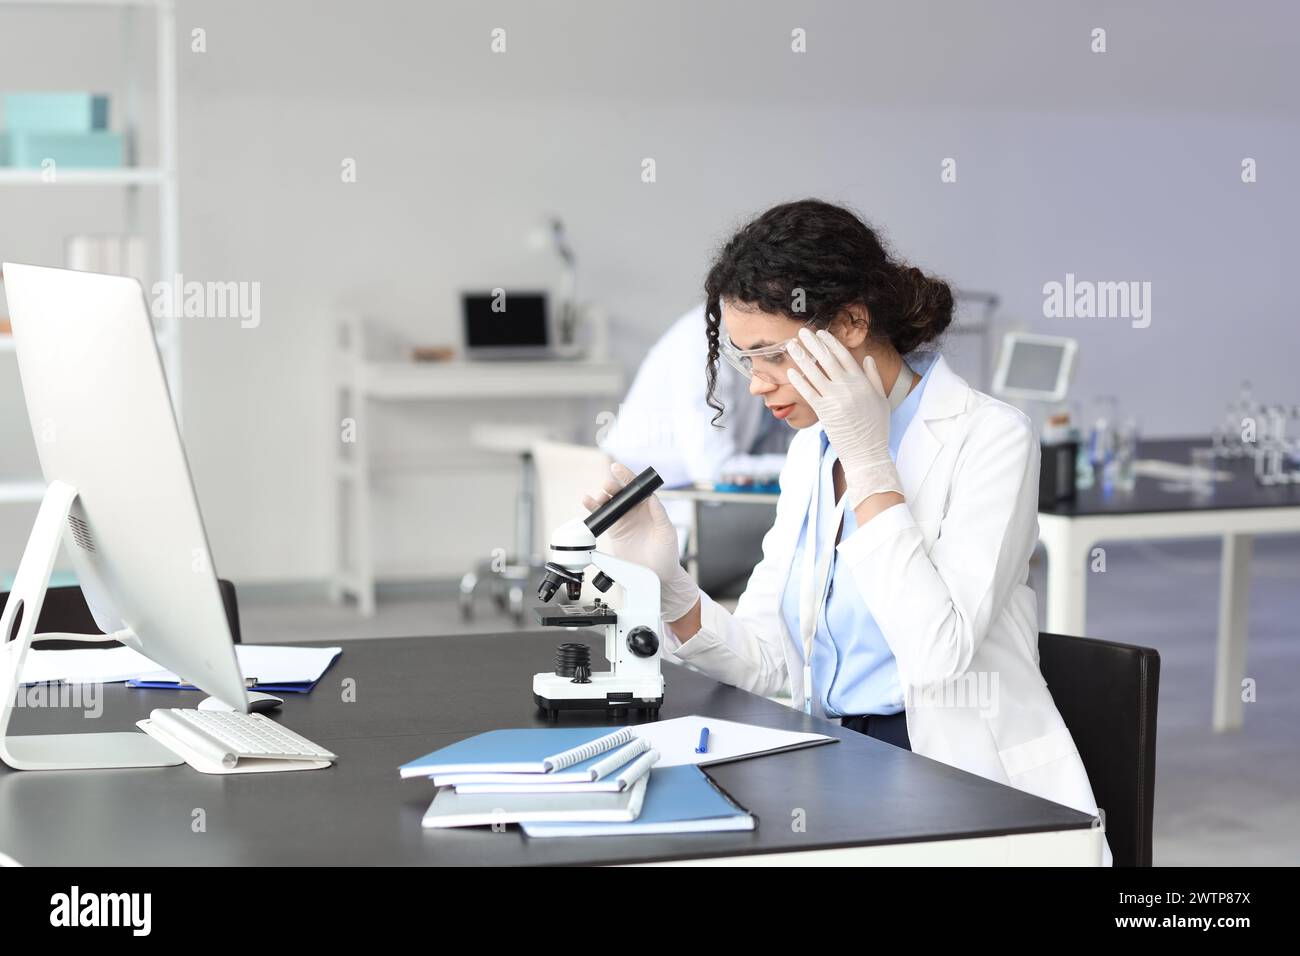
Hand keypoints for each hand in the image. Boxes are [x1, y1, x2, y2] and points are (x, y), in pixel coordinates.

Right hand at [582, 463, 700, 620]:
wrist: (657, 576)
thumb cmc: (667, 554)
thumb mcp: (667, 532)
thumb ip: (659, 514)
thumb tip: (652, 498)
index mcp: (650, 507)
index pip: (637, 488)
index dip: (627, 476)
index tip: (617, 469)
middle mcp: (636, 511)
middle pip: (621, 493)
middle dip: (613, 486)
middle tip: (607, 487)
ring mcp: (624, 520)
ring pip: (610, 502)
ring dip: (603, 496)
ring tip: (598, 497)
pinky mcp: (615, 530)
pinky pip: (603, 516)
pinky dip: (594, 508)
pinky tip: (588, 502)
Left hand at [786, 327, 901, 507]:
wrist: (868, 452)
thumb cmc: (876, 427)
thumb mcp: (880, 399)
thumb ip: (873, 377)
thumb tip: (867, 358)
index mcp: (863, 382)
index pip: (844, 355)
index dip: (831, 343)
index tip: (821, 334)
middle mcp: (849, 387)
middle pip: (827, 359)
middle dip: (813, 343)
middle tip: (802, 332)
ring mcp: (836, 399)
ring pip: (815, 373)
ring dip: (801, 357)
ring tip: (791, 346)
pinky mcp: (824, 412)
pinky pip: (808, 392)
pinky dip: (799, 380)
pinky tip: (790, 371)